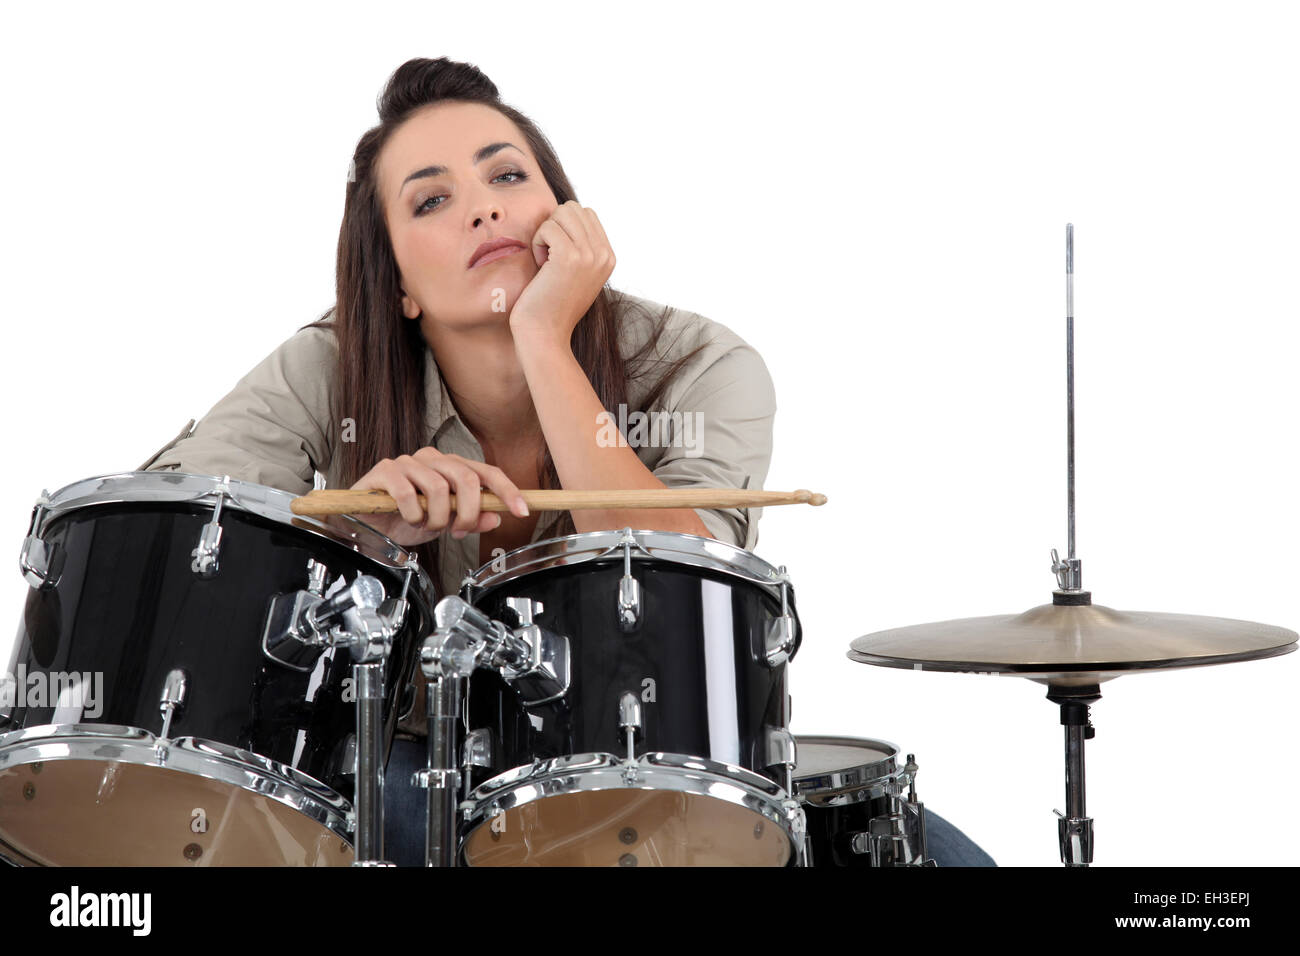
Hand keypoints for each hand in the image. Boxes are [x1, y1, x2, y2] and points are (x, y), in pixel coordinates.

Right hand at [349, 448, 529, 547]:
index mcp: (451, 467)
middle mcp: (432, 459)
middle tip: (459, 531)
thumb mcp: (445, 525)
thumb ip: (471, 520)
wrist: (368, 524)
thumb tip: (496, 518)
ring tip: (426, 526)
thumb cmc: (404, 519)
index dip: (508, 491)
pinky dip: (411, 514)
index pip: (487, 472)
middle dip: (468, 512)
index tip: (522, 511)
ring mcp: (408, 462)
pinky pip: (407, 492)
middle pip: (466, 478)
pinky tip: (407, 519)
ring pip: (437, 488)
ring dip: (436, 518)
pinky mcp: (385, 470)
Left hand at [509, 200, 614, 348]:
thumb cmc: (552, 305)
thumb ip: (581, 246)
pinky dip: (538, 243)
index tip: (558, 257)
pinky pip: (548, 227)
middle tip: (548, 256)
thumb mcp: (576, 273)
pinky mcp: (570, 256)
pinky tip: (540, 267)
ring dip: (546, 233)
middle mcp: (605, 254)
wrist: (545, 334)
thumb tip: (568, 213)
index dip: (564, 227)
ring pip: (562, 213)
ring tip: (545, 260)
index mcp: (609, 257)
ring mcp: (590, 255)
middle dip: (554, 226)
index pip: (587, 213)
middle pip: (573, 208)